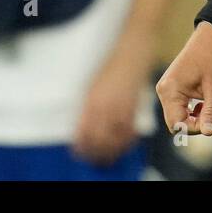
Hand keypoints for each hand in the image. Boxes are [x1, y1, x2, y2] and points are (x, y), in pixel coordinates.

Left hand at [73, 38, 152, 164]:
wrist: (130, 54)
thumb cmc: (108, 68)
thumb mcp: (91, 88)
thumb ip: (86, 108)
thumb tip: (81, 129)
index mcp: (91, 104)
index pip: (83, 135)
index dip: (80, 147)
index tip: (78, 152)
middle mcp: (106, 109)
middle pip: (98, 142)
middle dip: (94, 153)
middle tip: (91, 157)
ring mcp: (121, 110)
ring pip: (115, 141)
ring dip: (110, 151)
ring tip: (106, 156)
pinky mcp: (134, 110)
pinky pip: (129, 133)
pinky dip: (126, 142)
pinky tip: (122, 144)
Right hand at [155, 21, 211, 137]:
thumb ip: (211, 113)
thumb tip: (208, 132)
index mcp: (170, 91)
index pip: (177, 125)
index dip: (195, 128)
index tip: (211, 119)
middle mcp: (163, 90)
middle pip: (176, 122)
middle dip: (194, 122)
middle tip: (211, 110)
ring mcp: (166, 89)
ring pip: (178, 116)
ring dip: (194, 116)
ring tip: (208, 102)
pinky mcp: (171, 87)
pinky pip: (178, 108)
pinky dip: (191, 110)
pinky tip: (202, 101)